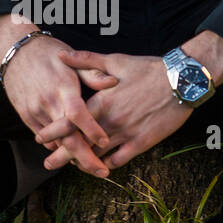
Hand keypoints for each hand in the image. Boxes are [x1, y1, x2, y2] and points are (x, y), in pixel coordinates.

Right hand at [0, 34, 119, 176]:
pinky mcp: (26, 115)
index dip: (91, 130)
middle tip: (102, 172)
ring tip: (92, 167)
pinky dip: (58, 147)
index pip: (78, 114)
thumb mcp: (72, 60)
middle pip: (67, 137)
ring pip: (55, 142)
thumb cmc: (49, 53)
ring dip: (73, 156)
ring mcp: (35, 111)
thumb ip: (92, 73)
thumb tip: (114, 83)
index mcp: (63, 88)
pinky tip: (71, 153)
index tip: (106, 142)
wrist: (15, 50)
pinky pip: (43, 138)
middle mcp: (48, 102)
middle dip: (85, 158)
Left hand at [34, 49, 192, 170]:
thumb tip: (62, 54)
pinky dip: (107, 166)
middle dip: (62, 155)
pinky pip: (119, 160)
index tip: (40, 138)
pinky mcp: (142, 142)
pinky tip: (101, 167)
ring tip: (73, 167)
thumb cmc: (148, 68)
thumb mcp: (115, 60)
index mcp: (100, 102)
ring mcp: (126, 134)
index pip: (69, 122)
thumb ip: (86, 60)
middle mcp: (110, 121)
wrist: (181, 80)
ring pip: (97, 156)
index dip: (53, 132)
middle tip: (48, 163)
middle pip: (79, 144)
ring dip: (84, 162)